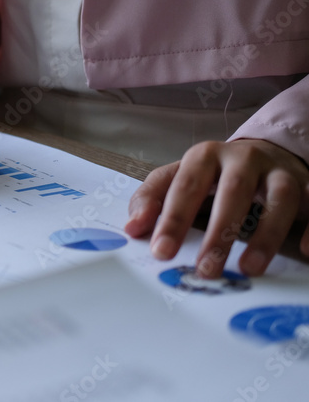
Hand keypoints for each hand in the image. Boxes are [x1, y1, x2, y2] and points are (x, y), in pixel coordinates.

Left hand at [125, 139, 308, 277]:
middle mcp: (244, 158)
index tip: (161, 252)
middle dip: (219, 232)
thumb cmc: (211, 175)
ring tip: (249, 269)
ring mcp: (279, 171)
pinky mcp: (307, 186)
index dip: (173, 219)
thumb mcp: (177, 179)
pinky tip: (306, 251)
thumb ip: (151, 199)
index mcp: (205, 156)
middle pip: (233, 191)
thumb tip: (131, 229)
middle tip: (206, 270)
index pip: (185, 186)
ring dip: (266, 234)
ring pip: (280, 197)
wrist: (261, 153)